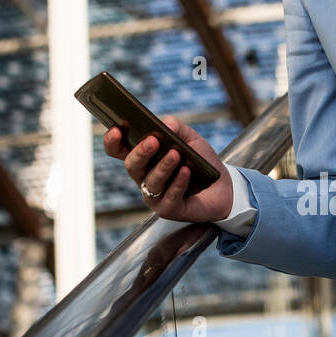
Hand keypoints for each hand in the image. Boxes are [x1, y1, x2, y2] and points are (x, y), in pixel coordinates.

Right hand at [102, 116, 233, 223]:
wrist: (223, 186)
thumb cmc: (201, 161)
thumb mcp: (190, 138)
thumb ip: (175, 127)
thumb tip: (165, 126)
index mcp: (143, 157)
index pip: (118, 150)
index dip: (112, 141)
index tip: (116, 130)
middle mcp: (144, 176)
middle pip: (132, 165)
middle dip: (141, 152)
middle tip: (153, 141)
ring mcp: (154, 195)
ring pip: (151, 181)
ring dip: (163, 167)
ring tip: (176, 155)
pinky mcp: (167, 210)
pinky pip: (169, 197)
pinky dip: (178, 183)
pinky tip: (186, 172)